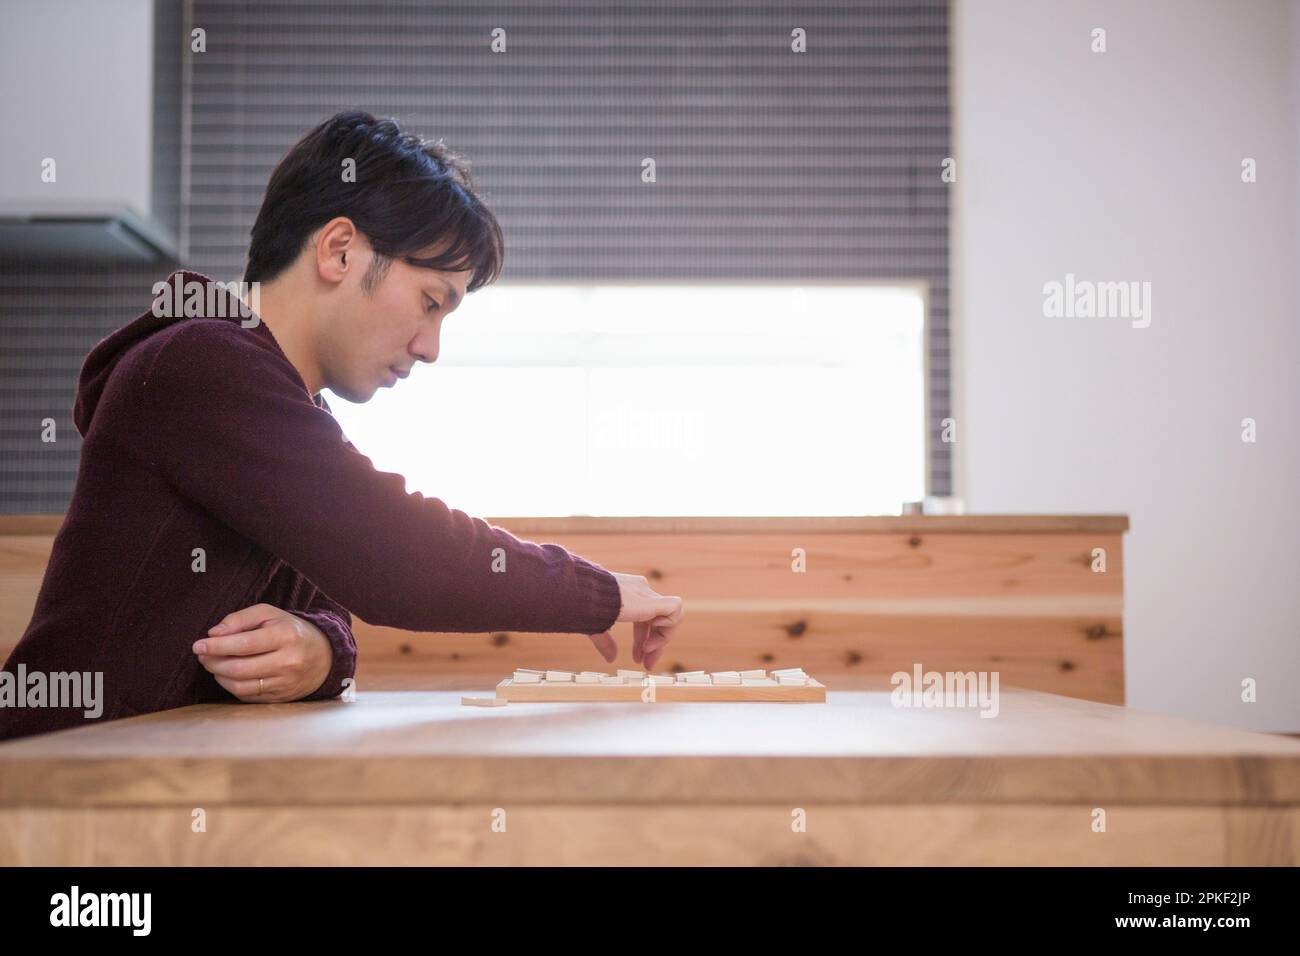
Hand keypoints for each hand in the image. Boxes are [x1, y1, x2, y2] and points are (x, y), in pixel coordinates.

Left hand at [192, 603, 333, 702]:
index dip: (217, 646)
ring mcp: (285, 683)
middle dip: (214, 662)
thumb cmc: (290, 630)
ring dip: (219, 675)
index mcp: (286, 636)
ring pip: (241, 685)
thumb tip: (214, 634)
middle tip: (202, 655)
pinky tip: (228, 675)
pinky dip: (231, 685)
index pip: (245, 644)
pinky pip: (247, 696)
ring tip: (213, 664)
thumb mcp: (270, 614)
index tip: (198, 645)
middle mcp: (288, 662)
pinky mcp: (281, 698)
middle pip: (240, 667)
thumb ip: (240, 619)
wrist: (324, 656)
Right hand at [585, 572, 683, 670]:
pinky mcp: (653, 599)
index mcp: (628, 597)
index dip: (643, 641)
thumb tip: (611, 659)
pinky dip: (668, 625)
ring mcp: (648, 594)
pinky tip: (652, 636)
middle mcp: (640, 592)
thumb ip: (606, 642)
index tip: (638, 660)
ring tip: (647, 651)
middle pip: (658, 621)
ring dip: (662, 638)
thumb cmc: (582, 607)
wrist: (581, 596)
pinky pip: (674, 608)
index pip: (645, 620)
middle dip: (655, 644)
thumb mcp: (597, 628)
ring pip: (670, 616)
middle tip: (647, 665)